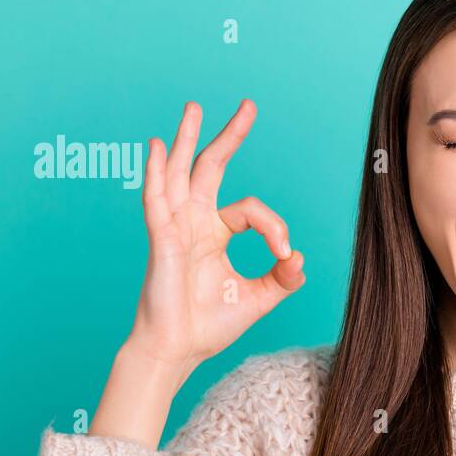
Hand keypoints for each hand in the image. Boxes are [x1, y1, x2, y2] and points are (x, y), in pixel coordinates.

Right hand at [124, 100, 304, 386]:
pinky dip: (156, 173)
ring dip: (187, 140)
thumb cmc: (209, 325)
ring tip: (194, 108)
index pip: (250, 210)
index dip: (274, 227)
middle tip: (249, 105)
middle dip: (229, 137)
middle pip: (211, 168)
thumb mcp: (259, 298)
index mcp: (214, 233)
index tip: (284, 254)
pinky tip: (156, 147)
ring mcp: (174, 227)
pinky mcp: (161, 239)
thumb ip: (282, 278)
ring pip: (181, 174)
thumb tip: (299, 258)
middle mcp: (194, 223)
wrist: (178, 349)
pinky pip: (156, 200)